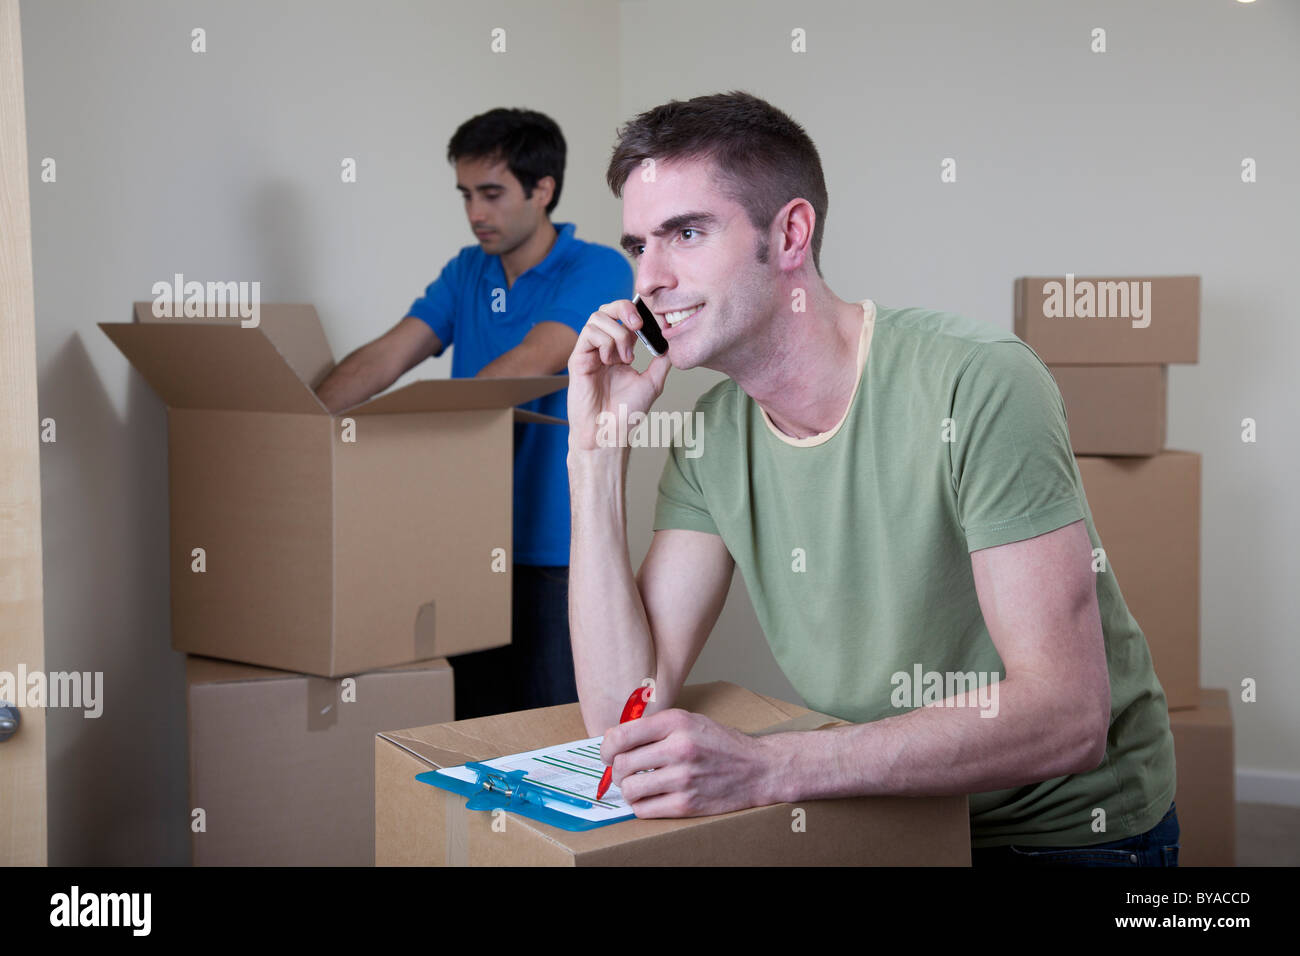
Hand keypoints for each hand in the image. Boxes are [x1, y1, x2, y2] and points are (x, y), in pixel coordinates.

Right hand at [567, 299, 671, 452]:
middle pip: (607, 309)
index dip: (636, 312)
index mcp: (619, 351)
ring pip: (598, 317)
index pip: (623, 317)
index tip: (654, 322)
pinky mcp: (577, 359)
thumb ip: (661, 360)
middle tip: (639, 325)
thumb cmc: (625, 414)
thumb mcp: (652, 382)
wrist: (608, 434)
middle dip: (624, 308)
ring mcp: (589, 352)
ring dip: (617, 333)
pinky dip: (604, 342)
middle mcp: (602, 348)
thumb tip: (672, 342)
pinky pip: (588, 333)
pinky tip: (610, 361)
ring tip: (625, 358)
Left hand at [600, 709, 780, 816]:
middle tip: (623, 772)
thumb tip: (614, 738)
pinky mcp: (687, 804)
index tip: (607, 753)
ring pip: (630, 789)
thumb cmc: (721, 744)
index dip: (606, 747)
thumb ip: (655, 727)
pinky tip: (650, 798)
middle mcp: (679, 748)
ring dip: (628, 789)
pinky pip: (644, 809)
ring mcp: (683, 778)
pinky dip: (640, 805)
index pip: (621, 735)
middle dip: (616, 770)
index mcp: (676, 722)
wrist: (759, 768)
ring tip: (637, 786)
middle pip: (622, 764)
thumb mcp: (690, 721)